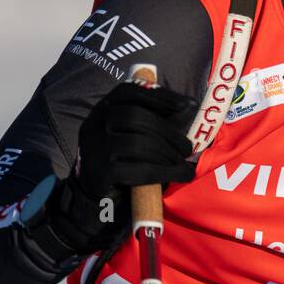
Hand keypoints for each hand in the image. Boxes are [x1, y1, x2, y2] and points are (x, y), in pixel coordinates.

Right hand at [74, 82, 197, 200]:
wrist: (96, 193)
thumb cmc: (125, 157)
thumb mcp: (139, 133)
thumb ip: (161, 118)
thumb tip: (190, 105)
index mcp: (104, 107)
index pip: (129, 91)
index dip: (160, 96)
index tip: (187, 105)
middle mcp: (94, 122)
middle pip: (135, 117)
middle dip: (169, 132)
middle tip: (187, 148)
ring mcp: (94, 146)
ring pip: (137, 143)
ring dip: (168, 154)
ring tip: (183, 163)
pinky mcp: (100, 171)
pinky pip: (137, 169)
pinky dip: (164, 171)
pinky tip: (180, 174)